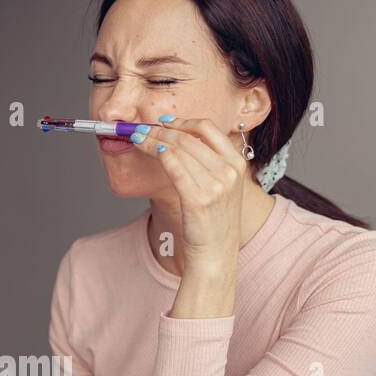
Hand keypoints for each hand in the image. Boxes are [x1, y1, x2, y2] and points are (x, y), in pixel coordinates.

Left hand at [134, 116, 247, 271]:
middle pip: (188, 137)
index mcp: (237, 163)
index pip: (207, 128)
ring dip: (153, 140)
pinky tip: (149, 150)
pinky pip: (174, 167)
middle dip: (160, 130)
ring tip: (138, 139)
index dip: (182, 121)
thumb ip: (208, 162)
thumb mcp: (222, 187)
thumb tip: (178, 139)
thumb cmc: (213, 222)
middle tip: (142, 130)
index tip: (164, 122)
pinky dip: (159, 155)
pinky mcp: (198, 199)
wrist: (216, 255)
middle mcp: (229, 171)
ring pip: (178, 149)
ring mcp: (216, 185)